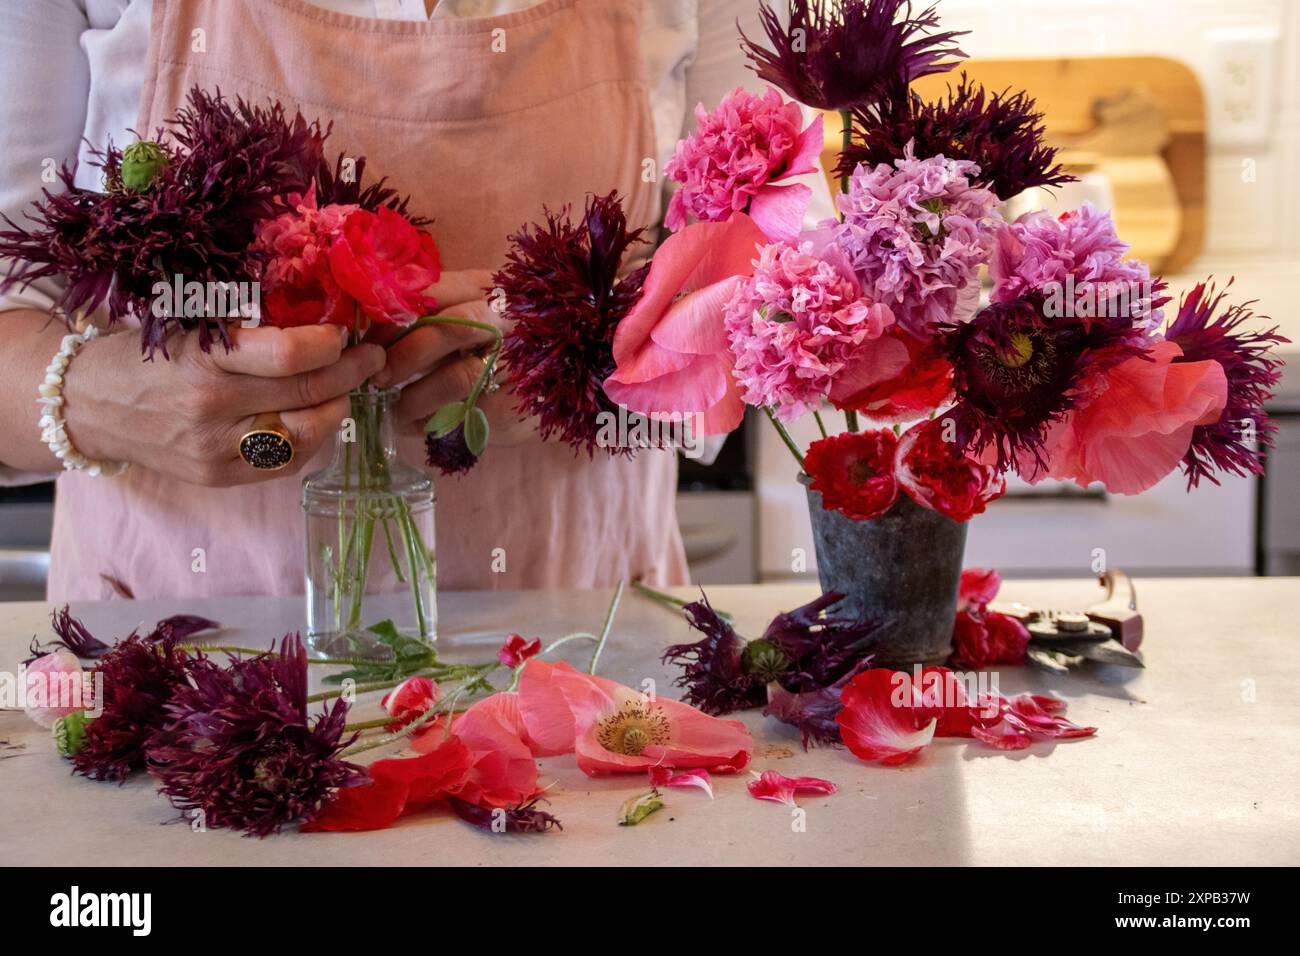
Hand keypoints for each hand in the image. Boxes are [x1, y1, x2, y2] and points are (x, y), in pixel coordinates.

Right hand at [64, 324, 384, 485]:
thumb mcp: (189, 327)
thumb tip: (321, 325)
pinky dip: (310, 440)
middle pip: (305, 393)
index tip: (345, 334)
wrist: (88, 405)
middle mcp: (211, 407)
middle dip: (350, 374)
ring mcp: (215, 448)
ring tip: (344, 391)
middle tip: (370, 359)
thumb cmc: (146, 356)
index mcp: (202, 357)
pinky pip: (285, 463)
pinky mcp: (218, 477)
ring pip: (305, 434)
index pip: (287, 355)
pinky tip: (315, 420)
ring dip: (336, 410)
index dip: (329, 345)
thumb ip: (248, 330)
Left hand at [371, 270, 533, 446]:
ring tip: (393, 410)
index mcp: (489, 288)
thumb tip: (373, 337)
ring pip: (454, 376)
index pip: (431, 293)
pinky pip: (467, 414)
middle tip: (376, 378)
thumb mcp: (483, 311)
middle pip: (443, 329)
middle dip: (400, 356)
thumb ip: (439, 314)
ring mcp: (515, 362)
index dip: (391, 317)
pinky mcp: (517, 403)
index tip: (366, 339)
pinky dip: (432, 423)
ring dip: (413, 397)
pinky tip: (416, 426)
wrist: (573, 372)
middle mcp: (506, 319)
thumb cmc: (514, 341)